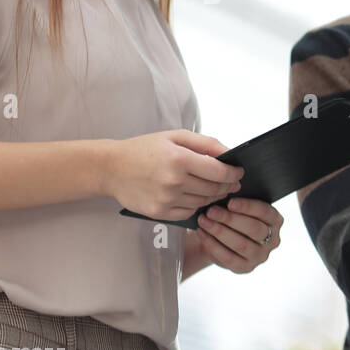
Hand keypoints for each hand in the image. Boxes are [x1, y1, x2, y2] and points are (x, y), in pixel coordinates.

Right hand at [103, 130, 243, 220]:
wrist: (111, 168)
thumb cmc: (145, 149)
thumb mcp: (175, 136)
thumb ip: (206, 144)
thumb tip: (231, 154)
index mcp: (179, 159)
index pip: (220, 172)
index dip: (234, 174)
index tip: (239, 172)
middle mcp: (174, 181)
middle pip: (214, 189)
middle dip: (227, 185)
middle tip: (231, 182)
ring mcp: (166, 200)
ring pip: (204, 202)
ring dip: (213, 196)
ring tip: (214, 188)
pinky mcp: (159, 213)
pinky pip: (189, 212)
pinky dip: (196, 205)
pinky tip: (195, 196)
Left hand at [193, 197, 283, 273]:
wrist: (222, 240)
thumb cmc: (233, 218)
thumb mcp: (239, 209)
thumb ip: (237, 204)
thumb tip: (223, 195)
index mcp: (275, 220)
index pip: (265, 212)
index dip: (248, 207)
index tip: (230, 202)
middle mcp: (273, 240)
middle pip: (254, 229)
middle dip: (230, 219)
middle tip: (211, 211)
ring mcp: (260, 256)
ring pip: (241, 244)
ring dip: (219, 231)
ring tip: (203, 221)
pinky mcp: (246, 267)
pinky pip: (229, 258)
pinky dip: (213, 245)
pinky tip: (202, 234)